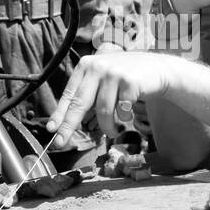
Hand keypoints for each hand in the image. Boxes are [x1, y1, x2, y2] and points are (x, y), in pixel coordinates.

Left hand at [46, 51, 175, 145]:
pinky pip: (121, 111)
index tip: (51, 130)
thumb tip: (61, 122)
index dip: (59, 114)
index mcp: (86, 65)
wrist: (158, 68)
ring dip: (107, 128)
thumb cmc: (125, 79)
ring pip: (103, 111)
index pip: (69, 94)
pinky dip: (124, 119)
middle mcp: (97, 66)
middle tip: (60, 144)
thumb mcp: (102, 79)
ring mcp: (114, 73)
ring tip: (112, 132)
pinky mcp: (130, 81)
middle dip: (69, 126)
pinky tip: (128, 115)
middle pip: (80, 103)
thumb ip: (85, 94)